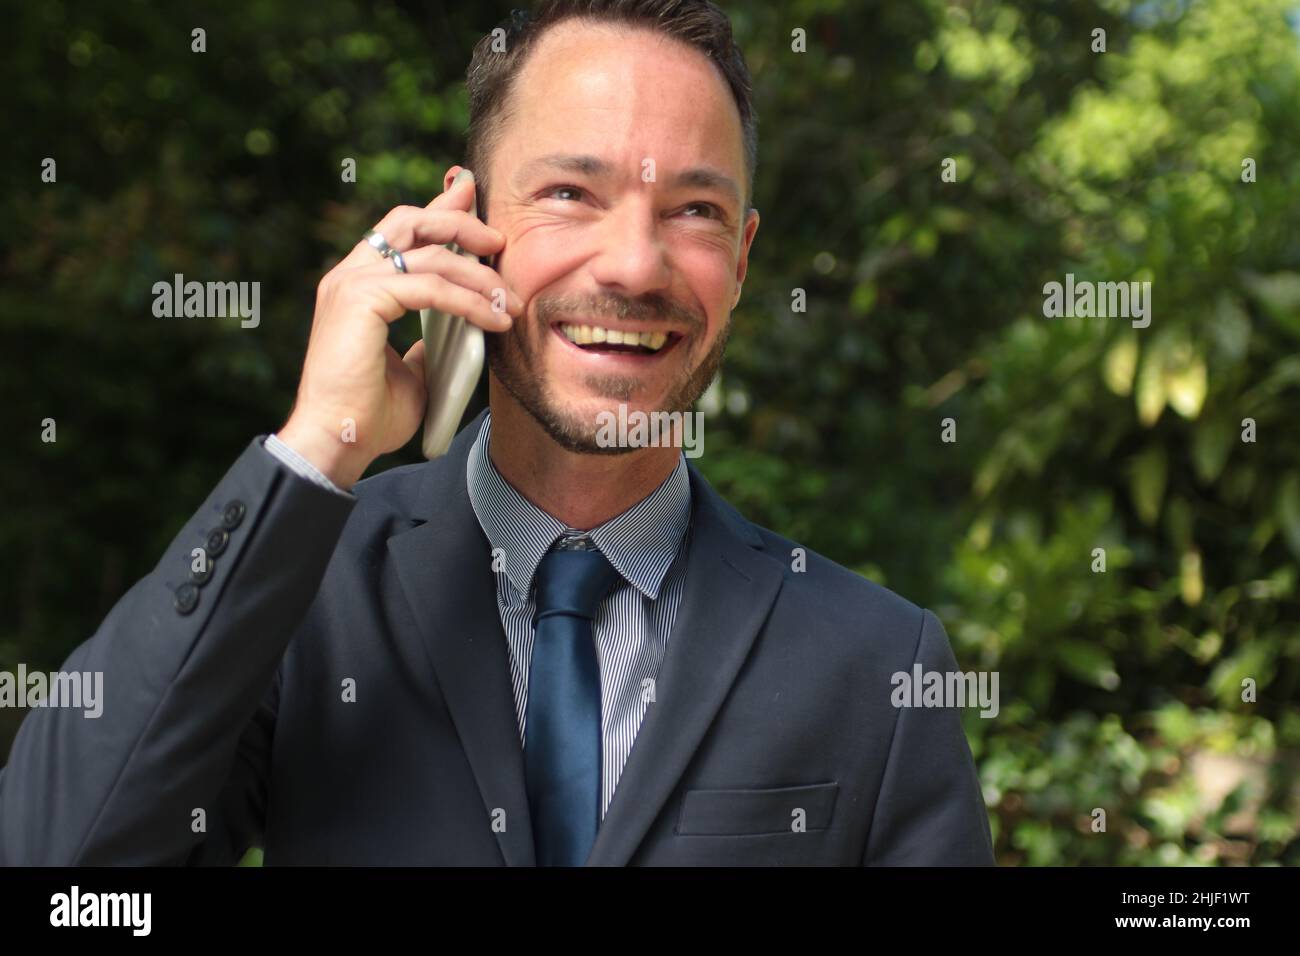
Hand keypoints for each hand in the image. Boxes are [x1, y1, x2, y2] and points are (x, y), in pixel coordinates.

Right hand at [277, 169, 520, 488]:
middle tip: (499, 242)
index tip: (473, 198)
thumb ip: (428, 339)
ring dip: (479, 275)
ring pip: (429, 254)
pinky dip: (469, 302)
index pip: (402, 230)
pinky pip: (429, 288)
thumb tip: (455, 331)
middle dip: (461, 222)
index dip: (440, 209)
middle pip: (412, 221)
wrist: (338, 441)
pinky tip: (494, 319)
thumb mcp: (411, 367)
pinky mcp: (361, 300)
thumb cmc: (369, 413)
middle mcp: (350, 274)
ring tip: (509, 300)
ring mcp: (351, 283)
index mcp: (358, 284)